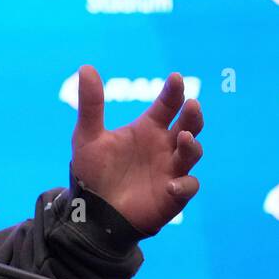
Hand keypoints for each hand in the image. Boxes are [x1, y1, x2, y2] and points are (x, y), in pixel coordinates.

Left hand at [71, 65, 203, 236]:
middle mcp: (164, 146)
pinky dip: (183, 185)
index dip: (174, 92)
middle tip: (191, 105)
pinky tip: (171, 184)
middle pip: (189, 125)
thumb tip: (86, 66)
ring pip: (191, 154)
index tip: (175, 78)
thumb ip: (91, 104)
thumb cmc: (93, 171)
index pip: (167, 105)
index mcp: (148, 129)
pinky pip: (186, 188)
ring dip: (191, 146)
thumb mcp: (87, 136)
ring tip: (184, 138)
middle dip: (193, 116)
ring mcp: (171, 170)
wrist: (90, 211)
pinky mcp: (172, 196)